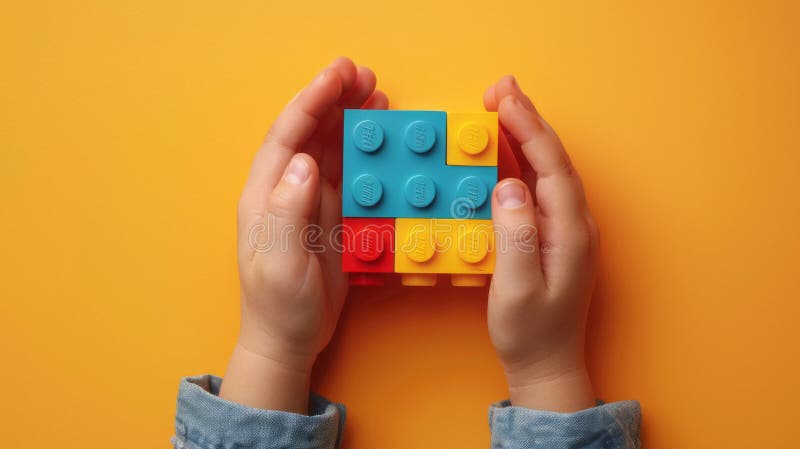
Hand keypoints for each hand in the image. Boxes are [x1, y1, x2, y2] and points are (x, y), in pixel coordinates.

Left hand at [219, 57, 387, 412]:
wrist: (290, 341)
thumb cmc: (277, 306)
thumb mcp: (279, 263)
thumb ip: (288, 211)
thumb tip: (305, 162)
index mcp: (265, 195)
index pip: (287, 136)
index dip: (311, 101)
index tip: (337, 76)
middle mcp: (287, 191)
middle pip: (310, 133)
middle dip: (334, 99)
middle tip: (364, 75)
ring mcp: (311, 203)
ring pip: (332, 149)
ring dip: (352, 121)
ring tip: (378, 95)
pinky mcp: (331, 217)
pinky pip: (350, 177)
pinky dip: (365, 154)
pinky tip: (380, 140)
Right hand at [485, 76, 598, 411]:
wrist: (547, 366)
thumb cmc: (531, 334)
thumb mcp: (517, 290)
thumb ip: (515, 236)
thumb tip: (508, 186)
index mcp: (571, 233)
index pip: (552, 167)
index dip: (529, 129)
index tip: (505, 100)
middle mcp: (574, 224)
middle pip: (552, 160)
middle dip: (527, 120)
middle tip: (500, 89)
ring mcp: (564, 229)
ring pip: (545, 170)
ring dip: (522, 137)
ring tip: (499, 107)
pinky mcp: (551, 236)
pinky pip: (536, 188)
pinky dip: (518, 163)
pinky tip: (500, 153)